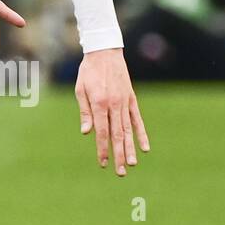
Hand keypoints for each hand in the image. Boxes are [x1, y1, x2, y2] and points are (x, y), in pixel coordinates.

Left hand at [76, 49, 149, 175]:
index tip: (103, 162)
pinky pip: (137, 119)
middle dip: (118, 154)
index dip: (103, 148)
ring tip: (131, 164)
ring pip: (128, 130)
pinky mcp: (131, 99)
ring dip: (130, 148)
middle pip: (117, 135)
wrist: (105, 52)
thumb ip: (85, 112)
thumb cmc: (89, 71)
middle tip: (119, 172)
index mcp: (99, 103)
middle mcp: (114, 105)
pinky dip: (141, 134)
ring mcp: (125, 102)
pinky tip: (144, 147)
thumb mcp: (80, 89)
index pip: (102, 131)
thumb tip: (87, 132)